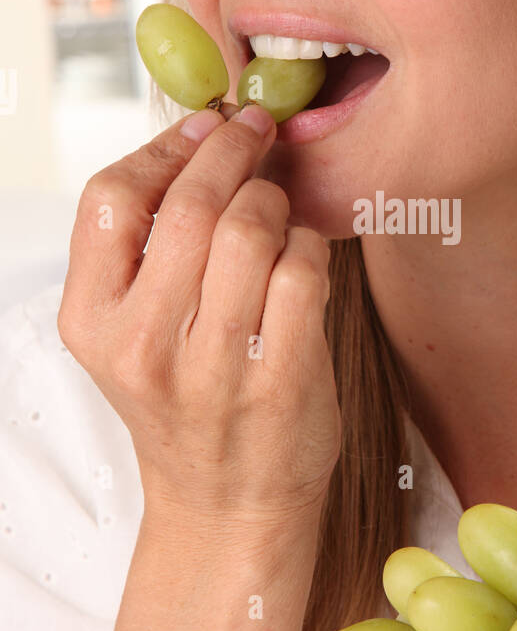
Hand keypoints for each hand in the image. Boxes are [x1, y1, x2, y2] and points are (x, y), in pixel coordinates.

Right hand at [58, 102, 341, 525]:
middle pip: (189, 205)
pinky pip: (302, 271)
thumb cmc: (185, 401)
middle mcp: (141, 346)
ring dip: (274, 200)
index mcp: (92, 322)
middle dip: (232, 151)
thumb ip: (146, 247)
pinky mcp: (278, 381)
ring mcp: (211, 369)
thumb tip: (199, 134)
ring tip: (277, 208)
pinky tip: (303, 257)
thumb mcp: (130, 332)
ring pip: (251, 230)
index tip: (203, 124)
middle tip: (257, 131)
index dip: (165, 146)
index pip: (112, 198)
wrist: (226, 506)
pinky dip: (310, 247)